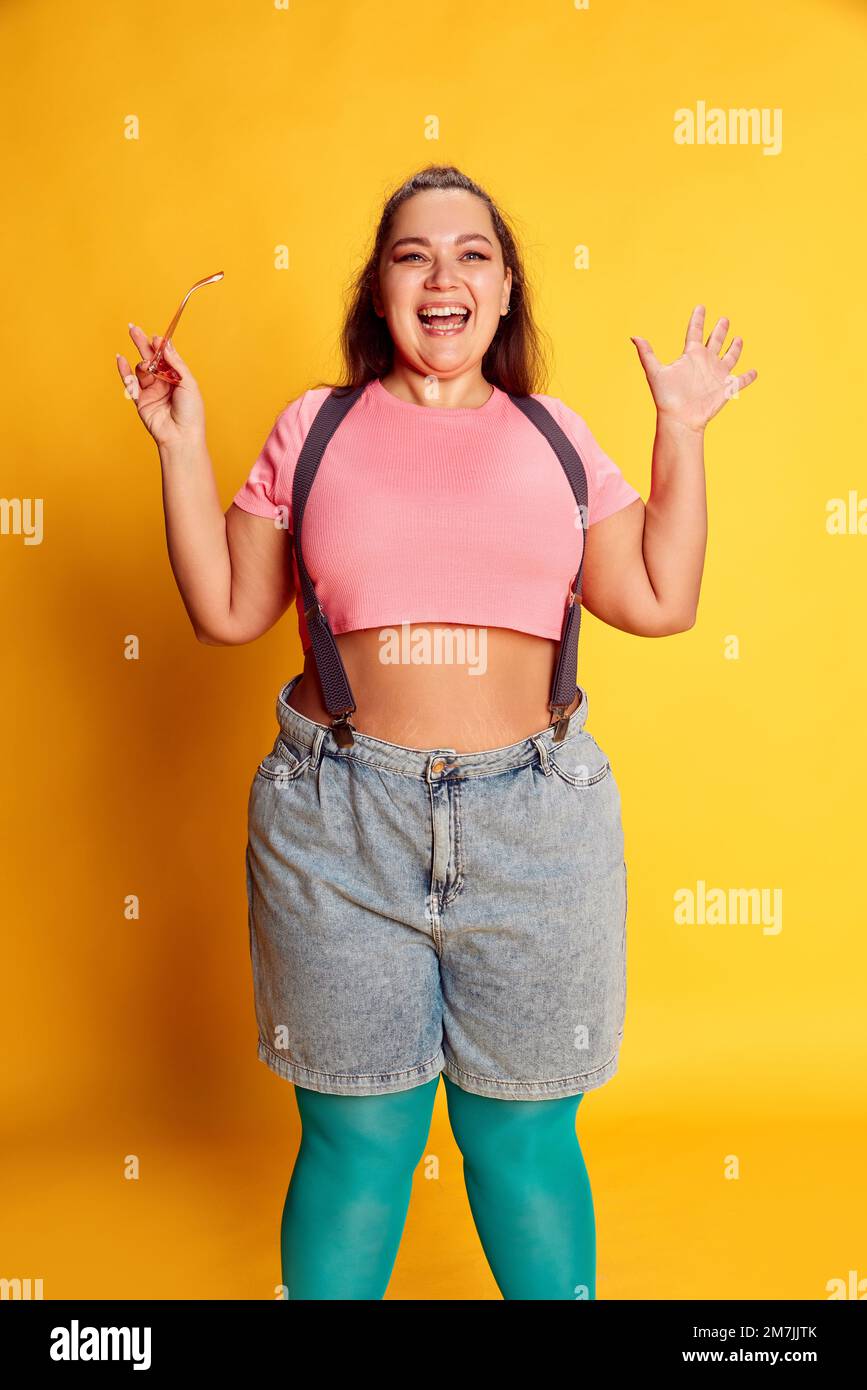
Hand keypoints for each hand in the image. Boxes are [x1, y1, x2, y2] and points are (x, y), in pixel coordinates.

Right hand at [115, 324, 205, 449]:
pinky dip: (124, 371)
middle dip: (142, 343)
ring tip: (145, 365)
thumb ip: (176, 363)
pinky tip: (120, 358)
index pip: (167, 357)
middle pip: (150, 359)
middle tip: (133, 328)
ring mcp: (151, 391)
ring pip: (141, 369)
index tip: (157, 338)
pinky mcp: (140, 400)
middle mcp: (164, 382)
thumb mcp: (188, 383)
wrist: (181, 436)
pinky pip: (130, 383)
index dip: (161, 346)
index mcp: (178, 378)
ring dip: (142, 364)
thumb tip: (165, 345)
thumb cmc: (191, 412)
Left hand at [630, 305, 757, 432]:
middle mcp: (705, 362)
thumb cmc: (667, 398)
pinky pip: (741, 380)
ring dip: (735, 348)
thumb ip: (646, 354)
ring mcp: (717, 375)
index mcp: (691, 356)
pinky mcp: (727, 388)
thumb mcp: (655, 372)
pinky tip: (755, 372)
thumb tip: (634, 337)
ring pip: (729, 357)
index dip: (698, 319)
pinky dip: (748, 376)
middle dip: (720, 330)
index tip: (700, 307)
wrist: (680, 419)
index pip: (695, 332)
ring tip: (738, 338)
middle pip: (715, 341)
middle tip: (724, 319)